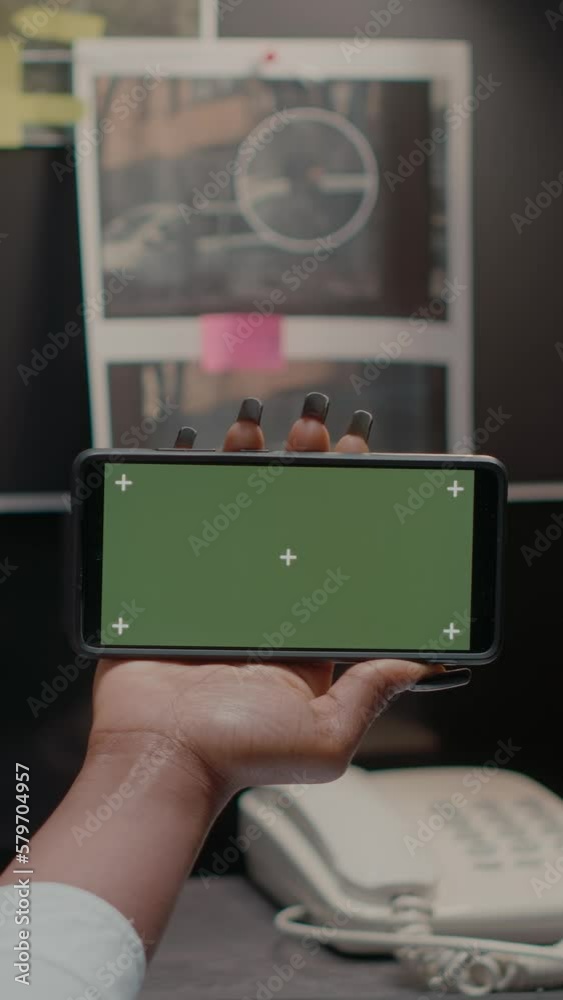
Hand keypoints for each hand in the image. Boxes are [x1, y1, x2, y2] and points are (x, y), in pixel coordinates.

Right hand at [89, 395, 443, 799]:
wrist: (161, 758)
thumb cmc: (237, 754)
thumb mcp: (327, 732)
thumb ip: (373, 691)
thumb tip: (423, 661)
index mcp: (304, 634)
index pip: (335, 551)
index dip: (348, 503)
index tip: (358, 460)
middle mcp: (263, 609)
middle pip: (287, 520)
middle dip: (302, 469)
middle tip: (313, 430)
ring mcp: (214, 594)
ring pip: (235, 513)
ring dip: (246, 464)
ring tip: (256, 426)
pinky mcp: (169, 590)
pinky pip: (178, 525)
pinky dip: (181, 484)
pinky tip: (190, 449)